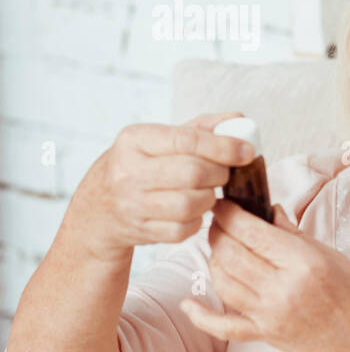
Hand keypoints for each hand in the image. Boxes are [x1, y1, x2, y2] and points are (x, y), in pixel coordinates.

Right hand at [70, 112, 254, 262]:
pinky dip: (197, 220)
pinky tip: (192, 210)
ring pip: (191, 204)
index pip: (187, 141)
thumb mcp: (161, 139)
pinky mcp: (141, 231)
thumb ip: (202, 128)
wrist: (99, 207)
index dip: (224, 147)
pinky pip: (185, 229)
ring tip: (206, 191)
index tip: (247, 151)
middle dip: (219, 174)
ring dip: (209, 198)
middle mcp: (128, 171)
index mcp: (134, 139)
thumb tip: (239, 120)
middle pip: (193, 173)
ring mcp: (132, 204)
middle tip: (224, 174)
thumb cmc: (142, 166)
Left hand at [179, 199, 349, 351]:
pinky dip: (202, 315)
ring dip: (213, 260)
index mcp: (304, 263)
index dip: (230, 213)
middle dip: (218, 232)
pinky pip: (224, 326)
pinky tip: (188, 303)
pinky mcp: (265, 335)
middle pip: (231, 253)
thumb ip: (295, 235)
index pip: (252, 231)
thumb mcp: (333, 257)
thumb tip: (268, 211)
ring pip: (223, 281)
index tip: (223, 203)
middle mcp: (283, 289)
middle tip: (218, 220)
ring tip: (218, 247)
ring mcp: (271, 315)